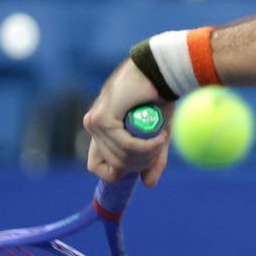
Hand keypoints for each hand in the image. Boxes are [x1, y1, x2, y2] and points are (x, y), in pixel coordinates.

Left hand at [83, 58, 173, 186]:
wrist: (160, 71)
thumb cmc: (158, 98)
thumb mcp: (156, 136)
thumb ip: (152, 158)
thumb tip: (149, 184)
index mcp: (100, 130)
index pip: (96, 166)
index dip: (119, 171)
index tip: (142, 163)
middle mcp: (92, 127)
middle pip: (114, 166)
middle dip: (141, 163)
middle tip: (159, 148)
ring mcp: (95, 123)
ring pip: (120, 158)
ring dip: (146, 154)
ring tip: (162, 139)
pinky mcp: (103, 118)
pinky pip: (125, 146)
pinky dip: (146, 146)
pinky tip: (160, 137)